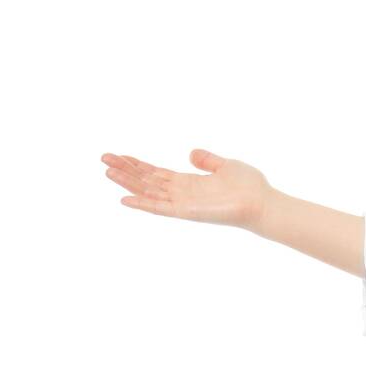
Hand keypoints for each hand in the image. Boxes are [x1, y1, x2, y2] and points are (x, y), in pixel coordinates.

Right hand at [100, 149, 273, 230]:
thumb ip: (207, 160)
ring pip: (148, 192)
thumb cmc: (249, 186)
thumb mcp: (226, 165)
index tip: (119, 155)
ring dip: (127, 183)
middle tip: (104, 158)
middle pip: (146, 181)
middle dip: (125, 170)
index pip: (156, 173)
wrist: (262, 202)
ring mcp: (183, 203)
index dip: (137, 165)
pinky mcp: (187, 212)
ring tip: (107, 171)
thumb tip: (190, 152)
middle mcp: (182, 193)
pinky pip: (160, 208)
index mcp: (189, 182)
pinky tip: (124, 199)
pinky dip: (143, 204)